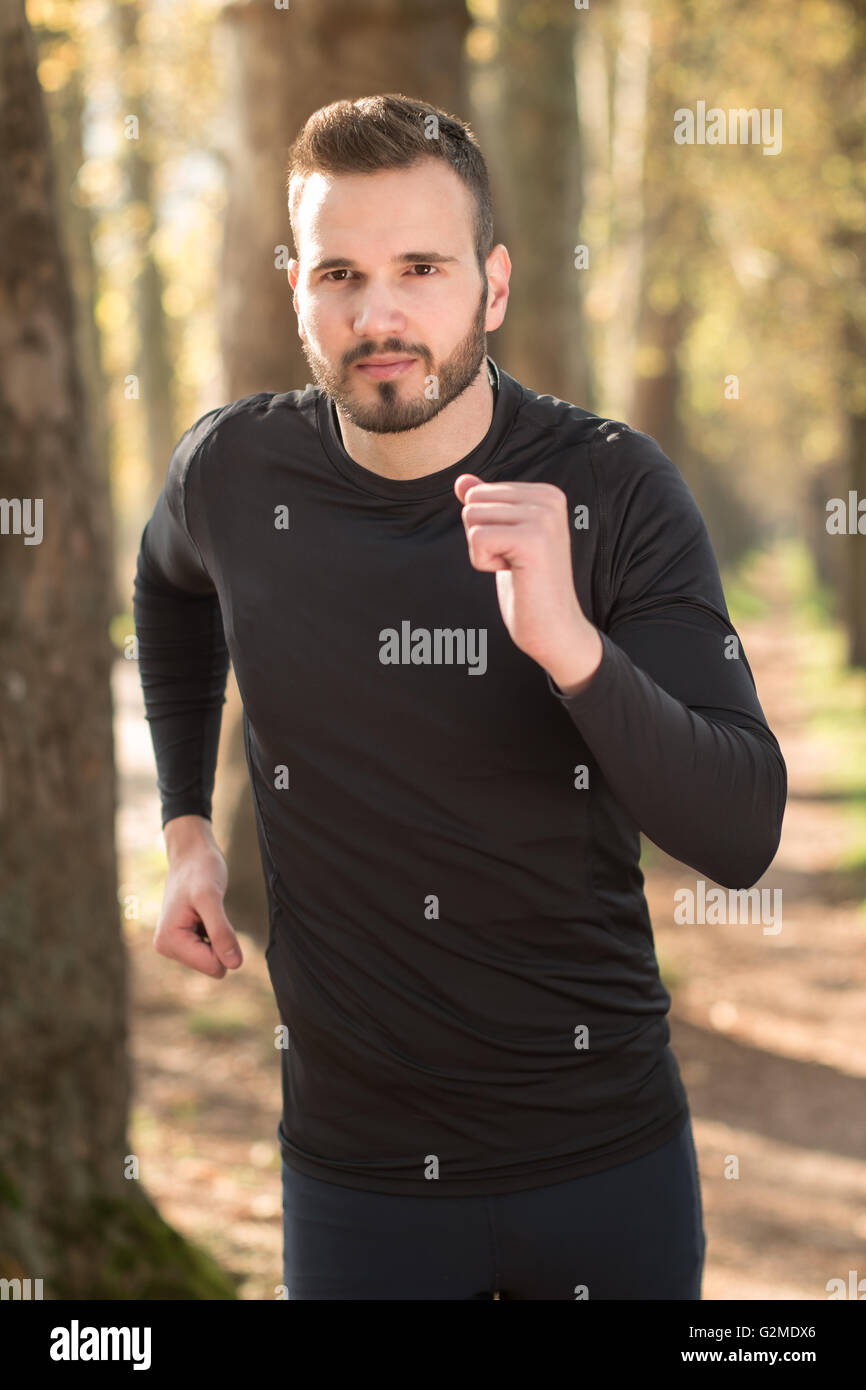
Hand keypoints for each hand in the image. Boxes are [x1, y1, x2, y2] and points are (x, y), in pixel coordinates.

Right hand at [155, 824, 242, 977]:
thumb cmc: (200, 870)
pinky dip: (215, 931)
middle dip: (220, 940)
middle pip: (212, 965)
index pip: (213, 967)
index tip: (216, 916)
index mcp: (169, 942)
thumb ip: (221, 932)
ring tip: (206, 911)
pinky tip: (205, 913)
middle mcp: (167, 947)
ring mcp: (174, 944)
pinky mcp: (183, 939)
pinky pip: (211, 949)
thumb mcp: (211, 899)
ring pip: (213, 959)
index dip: (225, 944)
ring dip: (217, 934)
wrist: (191, 853)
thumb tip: (234, 965)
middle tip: (211, 912)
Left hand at [454, 473, 601, 689]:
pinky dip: (484, 563)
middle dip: (481, 537)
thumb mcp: (504, 538)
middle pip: (474, 502)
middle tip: (513, 561)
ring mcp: (543, 518)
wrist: (553, 627)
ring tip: (515, 567)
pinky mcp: (532, 539)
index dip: (486, 529)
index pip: (479, 493)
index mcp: (546, 493)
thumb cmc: (527, 585)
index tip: (515, 551)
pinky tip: (512, 573)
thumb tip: (461, 480)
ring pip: (472, 517)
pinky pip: (477, 538)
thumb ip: (487, 505)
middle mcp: (549, 499)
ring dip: (482, 551)